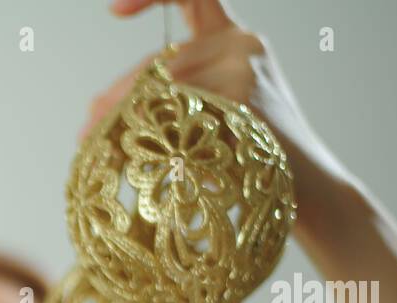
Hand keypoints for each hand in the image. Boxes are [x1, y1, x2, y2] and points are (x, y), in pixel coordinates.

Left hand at [86, 0, 355, 235]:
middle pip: (159, 62)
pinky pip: (181, 114)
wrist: (310, 190)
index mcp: (233, 39)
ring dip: (125, 123)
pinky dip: (154, 138)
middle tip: (85, 133)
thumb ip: (163, 102)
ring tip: (102, 151)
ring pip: (163, 88)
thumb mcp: (206, 119)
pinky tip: (141, 161)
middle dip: (115, 100)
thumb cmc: (251, 160)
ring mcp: (247, 65)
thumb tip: (94, 111)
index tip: (113, 11)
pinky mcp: (246, 96)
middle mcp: (243, 42)